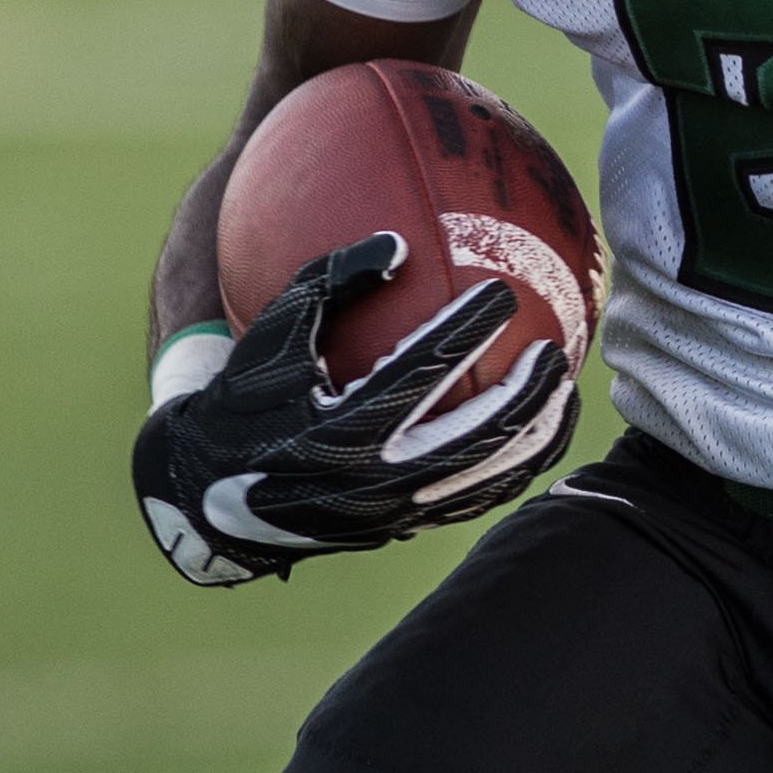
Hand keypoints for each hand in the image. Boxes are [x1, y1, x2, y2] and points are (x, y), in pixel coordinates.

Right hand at [131, 234, 577, 586]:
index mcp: (341, 428)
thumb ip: (329, 283)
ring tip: (565, 391)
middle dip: (527, 394)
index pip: (425, 372)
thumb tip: (397, 244)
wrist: (208, 493)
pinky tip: (540, 432)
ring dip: (537, 436)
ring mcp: (392, 512)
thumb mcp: (270, 334)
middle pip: (478, 437)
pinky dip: (515, 468)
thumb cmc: (244, 396)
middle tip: (554, 351)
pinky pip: (475, 501)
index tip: (504, 291)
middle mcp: (373, 479)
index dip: (470, 329)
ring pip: (489, 479)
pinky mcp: (401, 529)